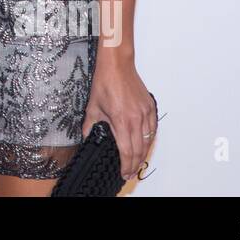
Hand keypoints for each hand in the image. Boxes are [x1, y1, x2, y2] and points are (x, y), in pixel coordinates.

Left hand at [82, 55, 155, 180]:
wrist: (117, 65)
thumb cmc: (105, 82)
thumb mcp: (92, 106)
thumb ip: (90, 125)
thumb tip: (87, 137)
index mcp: (121, 121)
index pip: (127, 151)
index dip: (126, 165)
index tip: (124, 173)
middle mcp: (136, 119)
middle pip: (139, 150)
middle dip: (135, 164)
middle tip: (130, 172)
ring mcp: (145, 113)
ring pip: (148, 141)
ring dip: (143, 154)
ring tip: (137, 162)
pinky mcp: (150, 107)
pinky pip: (153, 129)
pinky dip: (150, 139)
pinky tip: (144, 144)